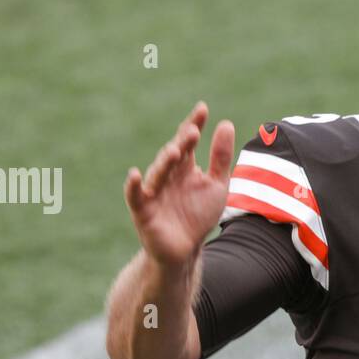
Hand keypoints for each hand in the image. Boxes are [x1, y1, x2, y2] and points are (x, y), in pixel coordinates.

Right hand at [123, 101, 235, 265]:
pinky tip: (134, 174)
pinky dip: (133, 186)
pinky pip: (135, 196)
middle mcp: (166, 175)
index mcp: (184, 167)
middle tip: (193, 131)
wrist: (187, 250)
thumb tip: (226, 123)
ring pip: (157, 172)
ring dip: (165, 161)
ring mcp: (153, 191)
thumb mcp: (216, 185)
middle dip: (182, 143)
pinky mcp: (142, 210)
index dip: (193, 124)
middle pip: (173, 154)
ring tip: (176, 151)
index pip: (187, 141)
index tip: (203, 109)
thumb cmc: (198, 215)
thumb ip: (221, 157)